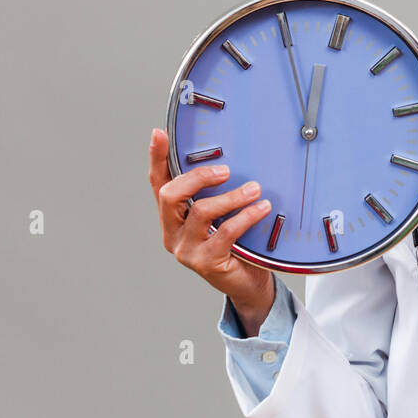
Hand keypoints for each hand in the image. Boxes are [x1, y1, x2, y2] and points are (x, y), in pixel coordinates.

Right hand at [148, 128, 274, 318]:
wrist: (249, 283)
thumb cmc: (238, 244)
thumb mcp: (224, 214)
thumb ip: (218, 192)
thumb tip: (232, 158)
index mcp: (173, 217)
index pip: (158, 183)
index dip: (157, 158)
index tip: (159, 134)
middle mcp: (173, 233)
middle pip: (170, 195)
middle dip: (198, 177)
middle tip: (225, 170)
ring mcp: (186, 249)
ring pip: (201, 212)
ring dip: (231, 197)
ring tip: (254, 189)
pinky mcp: (206, 262)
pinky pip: (225, 232)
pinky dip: (245, 216)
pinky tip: (261, 208)